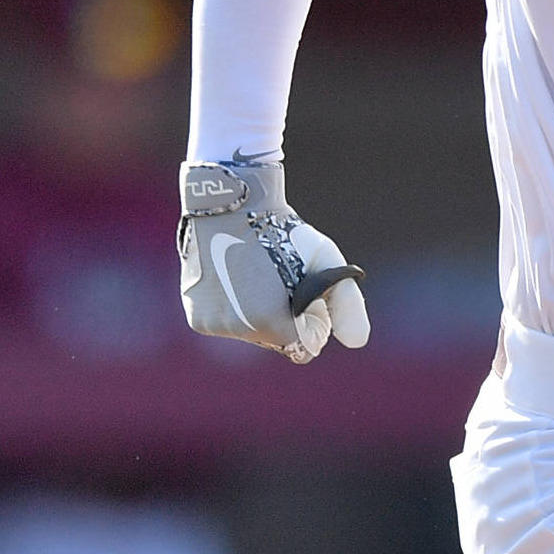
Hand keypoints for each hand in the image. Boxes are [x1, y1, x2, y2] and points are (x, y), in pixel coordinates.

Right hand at [178, 160, 368, 362]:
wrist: (229, 205)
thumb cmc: (283, 231)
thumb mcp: (325, 260)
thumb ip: (347, 303)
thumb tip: (358, 343)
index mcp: (271, 321)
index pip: (303, 349)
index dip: (312, 323)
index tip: (305, 293)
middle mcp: (238, 329)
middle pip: (276, 340)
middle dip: (284, 318)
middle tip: (280, 279)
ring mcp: (213, 324)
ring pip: (250, 333)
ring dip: (258, 312)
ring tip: (257, 275)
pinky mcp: (196, 316)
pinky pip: (226, 324)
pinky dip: (233, 308)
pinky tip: (235, 278)